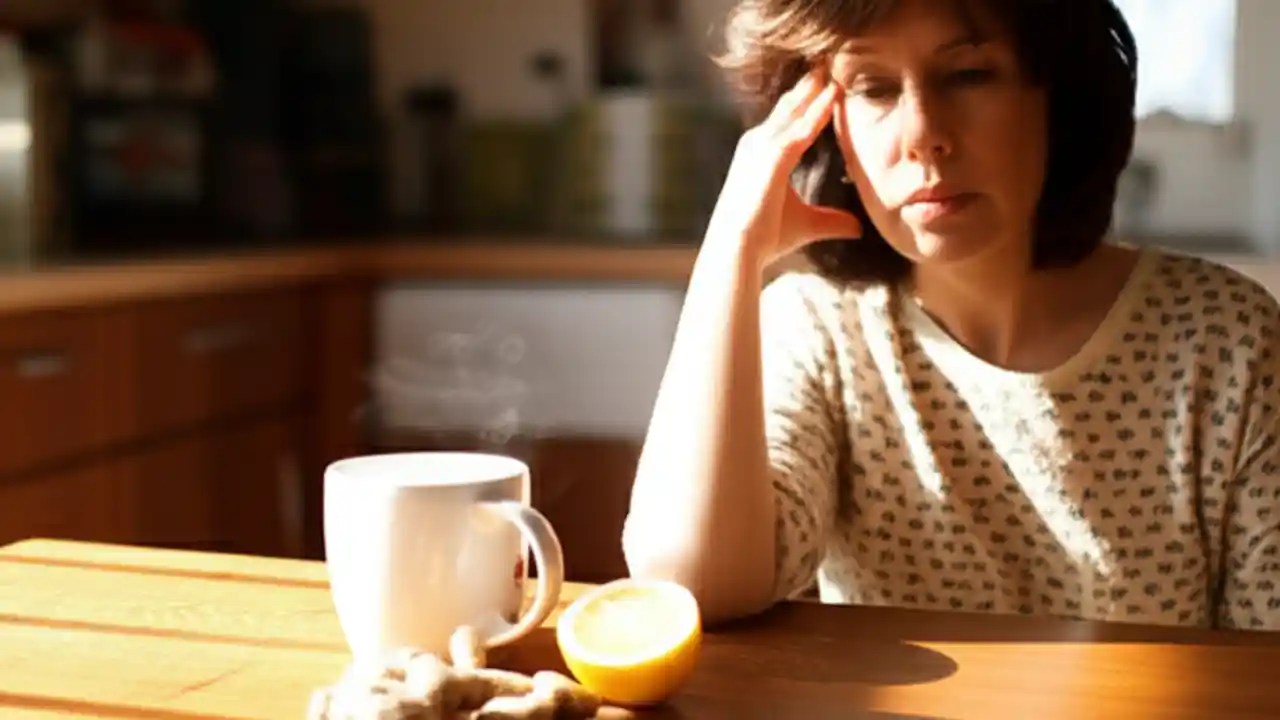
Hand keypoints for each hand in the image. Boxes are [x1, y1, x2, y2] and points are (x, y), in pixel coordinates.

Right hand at [704, 66, 862, 268]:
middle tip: (831, 62)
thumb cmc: (765, 236)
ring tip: (835, 67)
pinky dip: (818, 111)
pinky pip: (800, 128)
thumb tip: (858, 227)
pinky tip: (834, 95)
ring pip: (795, 109)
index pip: (790, 119)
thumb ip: (832, 220)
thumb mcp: (807, 224)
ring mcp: (762, 146)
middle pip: (790, 105)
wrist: (739, 247)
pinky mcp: (770, 156)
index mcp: (763, 152)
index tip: (828, 82)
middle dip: (811, 84)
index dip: (809, 101)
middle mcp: (759, 143)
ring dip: (816, 88)